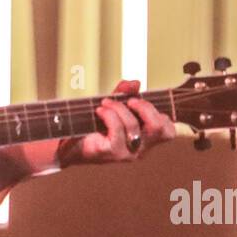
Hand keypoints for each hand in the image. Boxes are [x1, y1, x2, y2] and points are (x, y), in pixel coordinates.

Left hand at [56, 80, 175, 166]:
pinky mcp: (111, 154)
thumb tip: (135, 83)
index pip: (168, 131)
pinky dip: (109, 115)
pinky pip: (117, 131)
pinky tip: (99, 111)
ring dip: (119, 107)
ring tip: (105, 103)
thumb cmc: (92, 126)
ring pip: (134, 126)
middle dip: (146, 107)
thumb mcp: (112, 106)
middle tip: (130, 101)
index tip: (138, 103)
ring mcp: (127, 154)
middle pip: (161, 129)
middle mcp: (140, 149)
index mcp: (145, 139)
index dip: (160, 113)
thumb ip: (124, 94)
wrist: (68, 144)